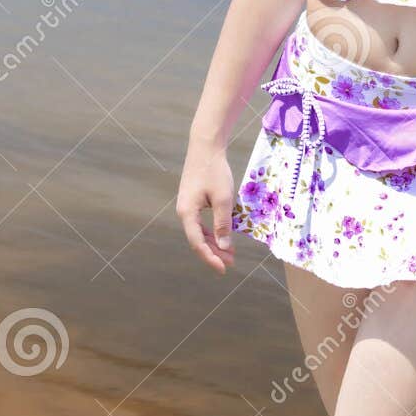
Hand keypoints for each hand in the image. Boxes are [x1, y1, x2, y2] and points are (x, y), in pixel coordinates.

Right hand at [176, 144, 236, 273]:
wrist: (206, 146)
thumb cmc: (215, 171)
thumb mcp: (223, 199)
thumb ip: (223, 224)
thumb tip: (224, 247)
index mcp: (187, 213)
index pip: (197, 243)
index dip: (210, 258)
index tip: (224, 268)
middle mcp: (184, 212)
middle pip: (198, 239)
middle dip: (214, 252)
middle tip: (231, 262)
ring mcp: (188, 206)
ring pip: (200, 231)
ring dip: (214, 242)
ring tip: (230, 253)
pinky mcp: (193, 200)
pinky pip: (201, 222)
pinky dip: (212, 230)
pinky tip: (224, 235)